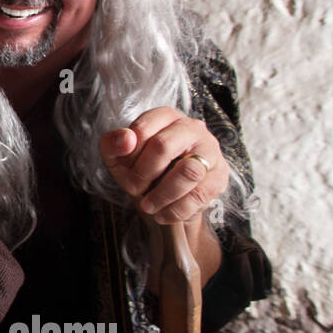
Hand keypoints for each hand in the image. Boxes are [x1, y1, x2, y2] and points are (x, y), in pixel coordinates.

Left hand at [99, 107, 228, 224]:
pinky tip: (162, 214)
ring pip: (188, 171)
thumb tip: (125, 139)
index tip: (123, 170)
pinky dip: (175, 210)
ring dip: (162, 194)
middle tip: (133, 189)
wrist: (167, 200)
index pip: (142, 128)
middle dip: (143, 173)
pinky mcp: (219, 177)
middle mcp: (192, 128)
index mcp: (165, 117)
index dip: (129, 153)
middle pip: (164, 146)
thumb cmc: (143, 171)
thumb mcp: (119, 158)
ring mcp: (210, 151)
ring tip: (147, 206)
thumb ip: (113, 144)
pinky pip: (199, 195)